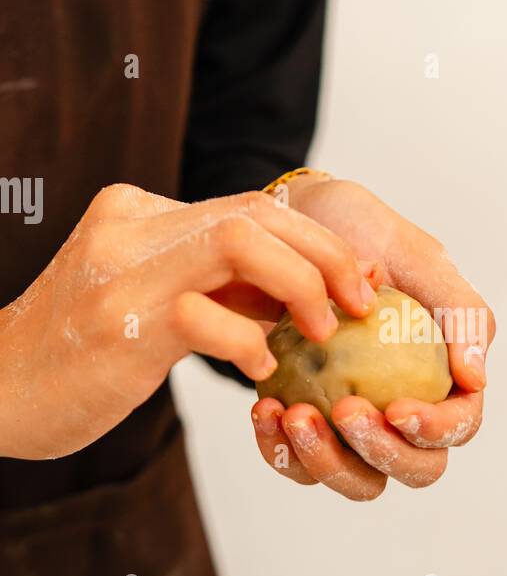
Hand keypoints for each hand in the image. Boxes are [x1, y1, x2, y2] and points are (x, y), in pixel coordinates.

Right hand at [0, 184, 375, 459]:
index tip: (356, 280)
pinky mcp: (120, 325)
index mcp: (137, 212)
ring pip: (242, 243)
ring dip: (301, 288)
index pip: (249, 206)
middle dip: (326, 258)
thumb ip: (212, 282)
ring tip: (320, 332)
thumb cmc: (78, 353)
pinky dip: (250, 342)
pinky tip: (259, 369)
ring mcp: (122, 272)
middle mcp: (130, 227)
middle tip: (359, 303)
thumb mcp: (146, 298)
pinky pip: (208, 316)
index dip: (316, 243)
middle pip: (257, 215)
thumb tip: (302, 290)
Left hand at [251, 177, 494, 499]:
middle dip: (381, 453)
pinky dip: (280, 448)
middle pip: (414, 468)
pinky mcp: (307, 428)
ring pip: (357, 479)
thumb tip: (476, 380)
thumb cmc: (363, 233)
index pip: (459, 426)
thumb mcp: (416, 257)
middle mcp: (405, 412)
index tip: (397, 408)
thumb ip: (460, 313)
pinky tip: (265, 409)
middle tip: (344, 411)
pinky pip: (299, 462)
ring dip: (326, 460)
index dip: (435, 430)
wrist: (291, 223)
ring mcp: (355, 427)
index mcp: (446, 377)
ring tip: (294, 416)